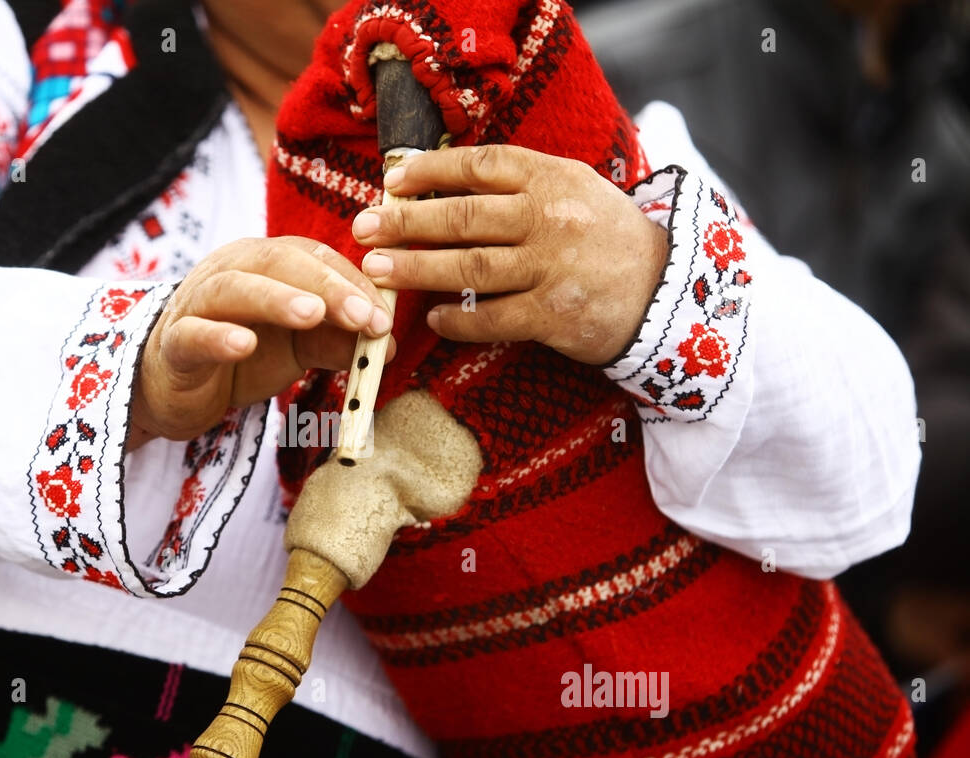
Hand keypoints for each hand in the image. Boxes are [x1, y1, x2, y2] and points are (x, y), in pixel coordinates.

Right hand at [133, 236, 392, 442]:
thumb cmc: (244, 353)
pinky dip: (217, 336)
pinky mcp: (175, 343)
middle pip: (279, 262)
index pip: (315, 258)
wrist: (177, 384)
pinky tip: (243, 345)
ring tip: (312, 315)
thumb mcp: (299, 346)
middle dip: (326, 287)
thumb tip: (385, 343)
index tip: (385, 317)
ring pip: (235, 288)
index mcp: (266, 263)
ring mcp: (198, 303)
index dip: (353, 283)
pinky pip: (193, 334)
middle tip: (363, 317)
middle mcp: (231, 271)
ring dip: (276, 299)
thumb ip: (337, 340)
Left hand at [351, 145, 669, 364]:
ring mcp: (551, 268)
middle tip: (364, 228)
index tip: (390, 182)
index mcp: (552, 178)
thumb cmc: (605, 236)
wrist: (666, 290)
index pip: (480, 166)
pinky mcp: (553, 315)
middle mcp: (549, 218)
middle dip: (406, 222)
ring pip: (469, 267)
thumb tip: (443, 184)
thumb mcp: (573, 189)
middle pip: (464, 217)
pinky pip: (492, 318)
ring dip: (417, 268)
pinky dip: (457, 319)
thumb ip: (519, 183)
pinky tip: (433, 318)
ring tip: (379, 269)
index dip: (430, 172)